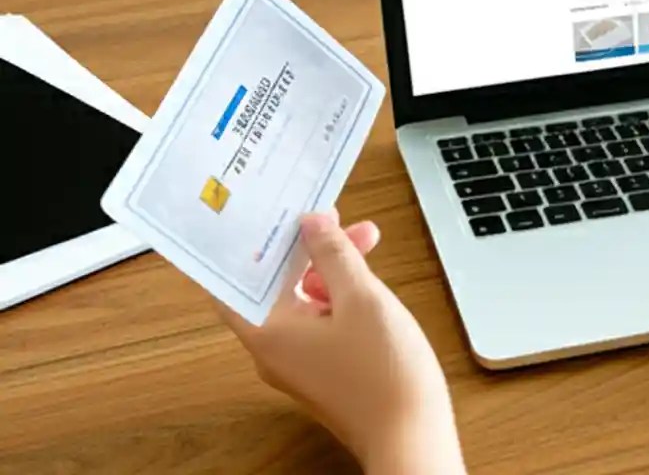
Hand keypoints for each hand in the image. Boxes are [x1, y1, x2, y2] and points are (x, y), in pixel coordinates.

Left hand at [216, 213, 463, 473]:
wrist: (412, 436)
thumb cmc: (383, 375)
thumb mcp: (362, 298)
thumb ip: (334, 255)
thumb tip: (312, 224)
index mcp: (268, 332)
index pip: (234, 280)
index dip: (248, 244)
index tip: (267, 214)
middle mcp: (275, 350)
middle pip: (276, 286)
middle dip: (307, 249)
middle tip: (336, 220)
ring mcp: (302, 363)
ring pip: (303, 302)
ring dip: (330, 270)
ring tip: (366, 243)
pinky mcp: (327, 370)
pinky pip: (321, 322)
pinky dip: (340, 297)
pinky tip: (368, 281)